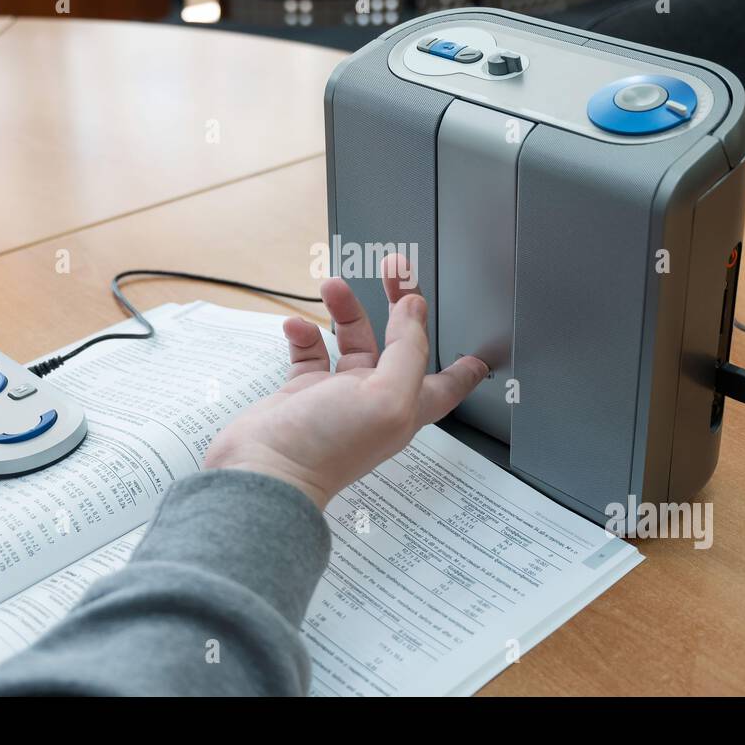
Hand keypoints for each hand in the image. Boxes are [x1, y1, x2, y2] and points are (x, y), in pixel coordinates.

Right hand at [204, 256, 487, 509]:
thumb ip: (407, 348)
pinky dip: (304, 333)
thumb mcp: (386, 395)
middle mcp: (375, 400)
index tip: (480, 354)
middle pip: (397, 345)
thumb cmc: (326, 447)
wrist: (264, 472)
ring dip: (344, 310)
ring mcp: (337, 396)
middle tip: (393, 272)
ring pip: (351, 340)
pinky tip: (296, 325)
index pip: (446, 385)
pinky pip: (310, 353)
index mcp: (405, 407)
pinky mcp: (302, 394)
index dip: (464, 369)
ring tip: (332, 287)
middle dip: (398, 306)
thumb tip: (414, 310)